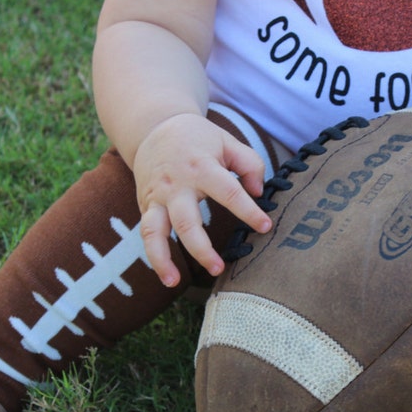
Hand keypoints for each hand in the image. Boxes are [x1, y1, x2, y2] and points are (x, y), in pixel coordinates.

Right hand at [132, 114, 270, 286]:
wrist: (154, 128)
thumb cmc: (199, 139)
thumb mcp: (228, 142)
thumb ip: (250, 164)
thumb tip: (259, 194)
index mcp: (201, 167)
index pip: (228, 193)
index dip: (248, 212)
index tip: (266, 227)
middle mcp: (176, 185)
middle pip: (187, 221)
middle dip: (202, 248)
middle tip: (220, 268)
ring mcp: (157, 197)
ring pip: (154, 231)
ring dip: (163, 258)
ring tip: (175, 282)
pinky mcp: (146, 206)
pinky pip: (146, 233)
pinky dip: (153, 256)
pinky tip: (167, 276)